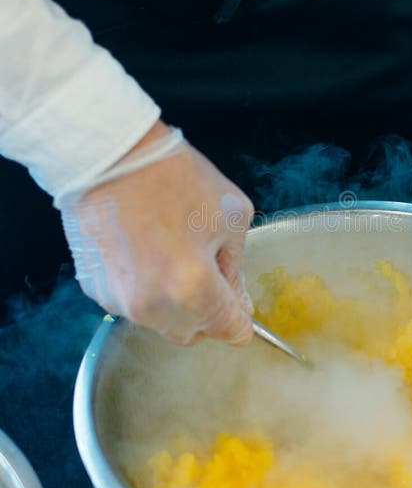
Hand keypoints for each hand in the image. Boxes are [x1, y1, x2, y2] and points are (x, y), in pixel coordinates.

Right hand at [61, 122, 254, 344]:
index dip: (241, 316)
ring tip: (171, 249)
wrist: (108, 154)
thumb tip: (238, 302)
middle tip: (206, 265)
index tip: (240, 303)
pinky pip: (132, 303)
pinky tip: (144, 248)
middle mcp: (153, 306)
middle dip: (206, 309)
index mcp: (192, 289)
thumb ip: (236, 268)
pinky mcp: (96, 290)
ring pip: (161, 321)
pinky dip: (144, 286)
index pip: (230, 331)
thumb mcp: (231, 215)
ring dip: (173, 300)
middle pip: (193, 333)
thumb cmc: (171, 175)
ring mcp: (120, 301)